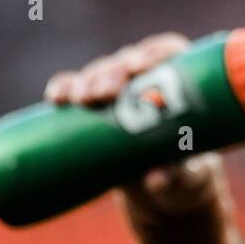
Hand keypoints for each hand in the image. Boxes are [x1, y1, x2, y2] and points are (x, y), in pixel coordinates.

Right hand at [44, 33, 234, 243]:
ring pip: (100, 74)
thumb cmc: (187, 175)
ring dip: (87, 82)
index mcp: (180, 84)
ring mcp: (118, 93)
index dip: (153, 53)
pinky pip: (74, 91)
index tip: (139, 68)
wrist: (162, 191)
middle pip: (128, 63)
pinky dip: (64, 89)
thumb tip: (156, 179)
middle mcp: (147, 81)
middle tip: (106, 92)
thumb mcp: (187, 178)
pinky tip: (57, 97)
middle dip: (114, 74)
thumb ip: (178, 176)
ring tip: (81, 99)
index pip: (168, 52)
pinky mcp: (92, 109)